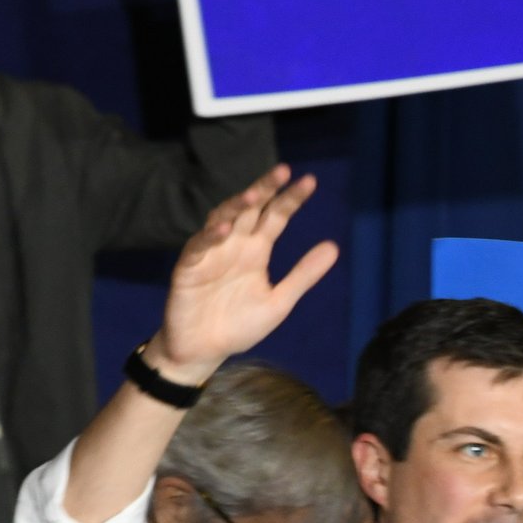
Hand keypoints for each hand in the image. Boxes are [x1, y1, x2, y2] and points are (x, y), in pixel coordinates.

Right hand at [145, 167, 337, 383]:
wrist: (204, 351)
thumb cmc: (239, 325)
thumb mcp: (279, 302)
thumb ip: (303, 275)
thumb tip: (334, 246)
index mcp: (256, 250)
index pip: (276, 216)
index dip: (291, 199)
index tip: (310, 181)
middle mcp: (234, 244)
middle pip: (250, 209)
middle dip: (264, 189)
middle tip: (282, 171)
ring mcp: (210, 253)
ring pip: (222, 219)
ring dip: (237, 206)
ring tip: (255, 195)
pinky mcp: (188, 268)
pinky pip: (198, 247)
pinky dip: (210, 237)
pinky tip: (224, 229)